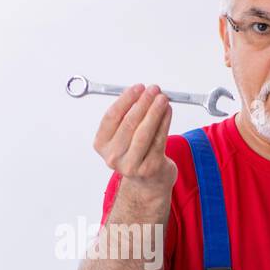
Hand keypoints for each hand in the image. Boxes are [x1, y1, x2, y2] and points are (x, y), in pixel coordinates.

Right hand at [93, 84, 175, 198]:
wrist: (146, 182)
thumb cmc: (134, 153)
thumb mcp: (122, 136)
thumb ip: (127, 116)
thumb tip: (142, 93)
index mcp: (101, 145)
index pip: (112, 117)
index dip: (126, 99)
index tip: (138, 88)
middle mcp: (113, 156)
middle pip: (129, 123)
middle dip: (143, 102)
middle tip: (153, 89)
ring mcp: (131, 165)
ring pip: (144, 132)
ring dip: (155, 111)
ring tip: (162, 98)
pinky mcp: (150, 168)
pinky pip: (159, 140)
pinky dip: (164, 122)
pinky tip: (167, 112)